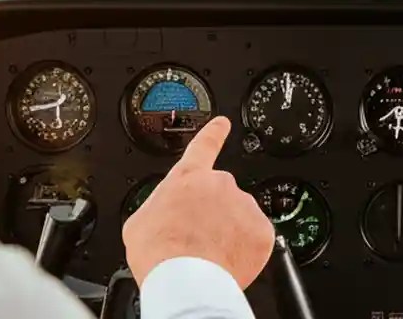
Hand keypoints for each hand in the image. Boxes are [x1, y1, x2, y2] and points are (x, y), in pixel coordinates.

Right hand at [122, 116, 273, 289]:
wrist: (184, 279)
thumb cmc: (159, 252)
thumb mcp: (141, 220)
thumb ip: (160, 206)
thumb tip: (163, 215)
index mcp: (188, 178)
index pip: (204, 145)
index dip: (214, 133)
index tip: (223, 124)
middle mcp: (220, 184)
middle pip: (220, 194)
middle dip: (212, 213)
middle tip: (196, 238)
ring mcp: (243, 206)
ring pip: (238, 217)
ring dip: (227, 231)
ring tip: (207, 254)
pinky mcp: (261, 230)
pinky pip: (254, 237)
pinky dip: (244, 249)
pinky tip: (225, 260)